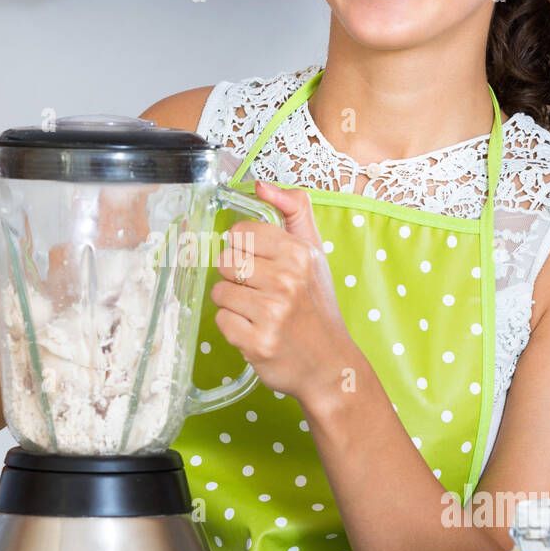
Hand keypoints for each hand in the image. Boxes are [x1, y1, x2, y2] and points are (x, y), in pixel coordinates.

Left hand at [211, 178, 359, 403]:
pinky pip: (221, 321)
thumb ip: (294, 211)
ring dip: (234, 304)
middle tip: (261, 293)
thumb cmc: (317, 307)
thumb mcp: (315, 253)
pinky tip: (256, 332)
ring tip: (259, 314)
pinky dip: (234, 329)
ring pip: (219, 292)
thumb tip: (261, 186)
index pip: (239, 233)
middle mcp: (286, 280)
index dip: (244, 249)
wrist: (330, 365)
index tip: (260, 264)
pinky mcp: (257, 342)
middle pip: (225, 261)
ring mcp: (271, 313)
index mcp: (298, 253)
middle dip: (237, 278)